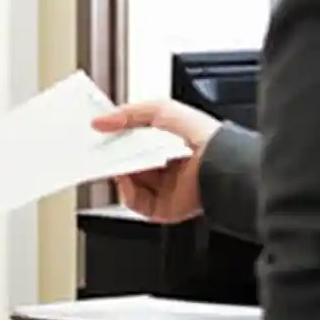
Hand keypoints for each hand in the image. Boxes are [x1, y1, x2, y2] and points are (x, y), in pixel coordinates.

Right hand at [90, 100, 222, 222]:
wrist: (219, 164)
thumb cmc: (201, 135)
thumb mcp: (160, 110)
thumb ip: (128, 113)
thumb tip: (100, 122)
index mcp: (170, 146)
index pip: (136, 145)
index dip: (117, 140)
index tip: (102, 134)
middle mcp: (167, 170)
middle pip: (129, 166)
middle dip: (114, 158)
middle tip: (101, 149)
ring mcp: (164, 190)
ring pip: (128, 185)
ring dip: (118, 174)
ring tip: (114, 161)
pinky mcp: (162, 209)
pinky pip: (135, 203)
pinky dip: (126, 191)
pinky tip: (126, 178)